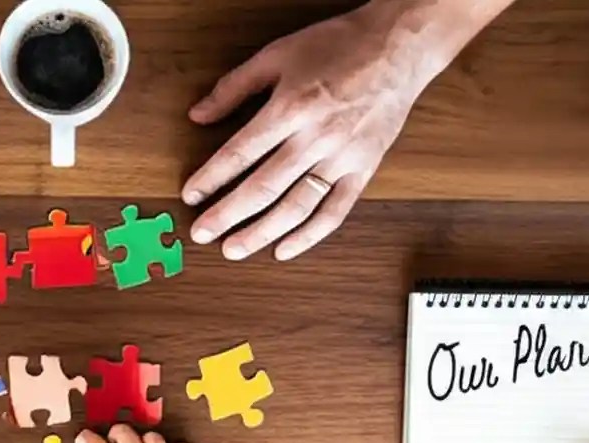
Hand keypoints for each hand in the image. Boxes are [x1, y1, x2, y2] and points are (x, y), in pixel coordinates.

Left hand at [182, 2, 452, 261]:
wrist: (398, 46)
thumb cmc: (337, 46)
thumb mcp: (276, 55)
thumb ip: (234, 87)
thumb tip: (197, 115)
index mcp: (290, 108)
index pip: (240, 153)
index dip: (211, 178)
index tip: (190, 196)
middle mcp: (316, 138)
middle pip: (263, 188)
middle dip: (227, 215)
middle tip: (201, 234)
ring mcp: (342, 158)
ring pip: (296, 207)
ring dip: (262, 233)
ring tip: (234, 249)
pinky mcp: (364, 169)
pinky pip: (335, 212)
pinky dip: (309, 236)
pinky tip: (284, 250)